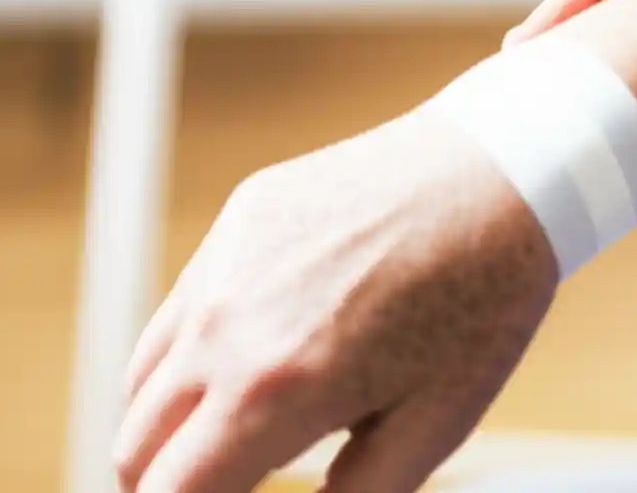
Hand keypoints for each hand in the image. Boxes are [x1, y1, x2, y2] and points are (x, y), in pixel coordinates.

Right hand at [113, 112, 556, 492]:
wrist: (500, 174)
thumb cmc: (482, 300)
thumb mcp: (434, 425)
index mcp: (271, 386)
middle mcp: (225, 323)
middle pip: (136, 445)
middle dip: (169, 485)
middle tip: (224, 490)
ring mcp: (224, 262)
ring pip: (144, 377)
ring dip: (170, 423)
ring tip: (235, 436)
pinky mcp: (239, 218)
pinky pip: (182, 307)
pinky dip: (193, 351)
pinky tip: (256, 353)